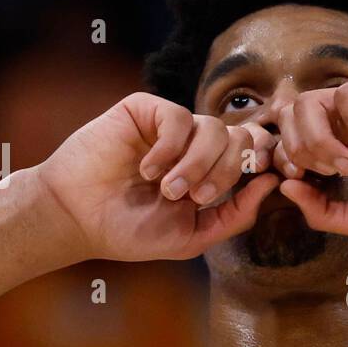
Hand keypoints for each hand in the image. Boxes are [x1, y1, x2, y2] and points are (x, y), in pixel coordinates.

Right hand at [35, 93, 278, 261]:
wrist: (77, 218)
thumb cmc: (130, 231)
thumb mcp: (192, 236)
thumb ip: (235, 216)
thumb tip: (270, 184)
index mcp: (212, 172)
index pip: (255, 151)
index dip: (261, 160)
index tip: (254, 180)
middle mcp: (196, 146)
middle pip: (241, 138)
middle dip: (225, 171)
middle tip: (195, 197)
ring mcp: (171, 127)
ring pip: (213, 127)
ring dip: (195, 164)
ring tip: (166, 189)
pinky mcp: (145, 111)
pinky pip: (178, 117)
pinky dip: (168, 148)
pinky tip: (148, 169)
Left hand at [275, 63, 347, 240]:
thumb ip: (324, 211)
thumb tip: (286, 189)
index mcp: (344, 152)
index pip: (292, 143)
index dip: (288, 162)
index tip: (304, 183)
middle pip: (290, 120)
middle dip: (299, 151)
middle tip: (332, 171)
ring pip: (308, 103)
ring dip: (319, 139)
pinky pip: (345, 93)